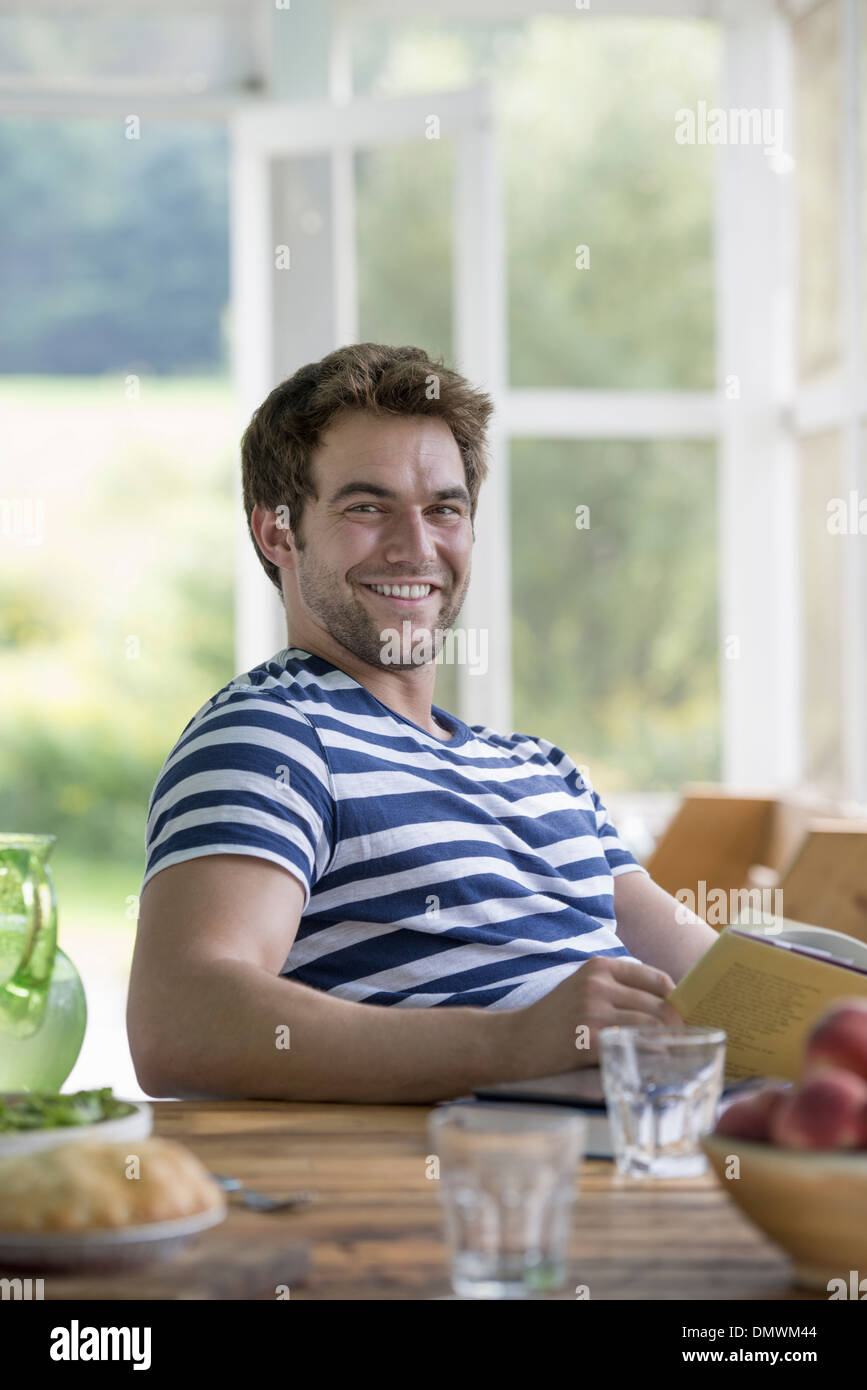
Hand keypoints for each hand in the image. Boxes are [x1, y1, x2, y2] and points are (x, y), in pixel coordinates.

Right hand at [509, 956, 683, 1077]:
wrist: (516, 1040)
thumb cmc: (556, 1017)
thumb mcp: (584, 988)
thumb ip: (618, 989)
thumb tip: (667, 1005)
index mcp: (599, 966)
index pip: (656, 979)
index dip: (676, 1000)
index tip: (682, 1016)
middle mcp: (598, 984)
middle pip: (658, 1004)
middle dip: (676, 1024)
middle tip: (684, 1040)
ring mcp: (593, 1011)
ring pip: (650, 1025)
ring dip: (666, 1041)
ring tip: (673, 1051)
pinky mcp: (589, 1038)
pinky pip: (633, 1045)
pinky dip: (650, 1054)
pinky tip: (653, 1061)